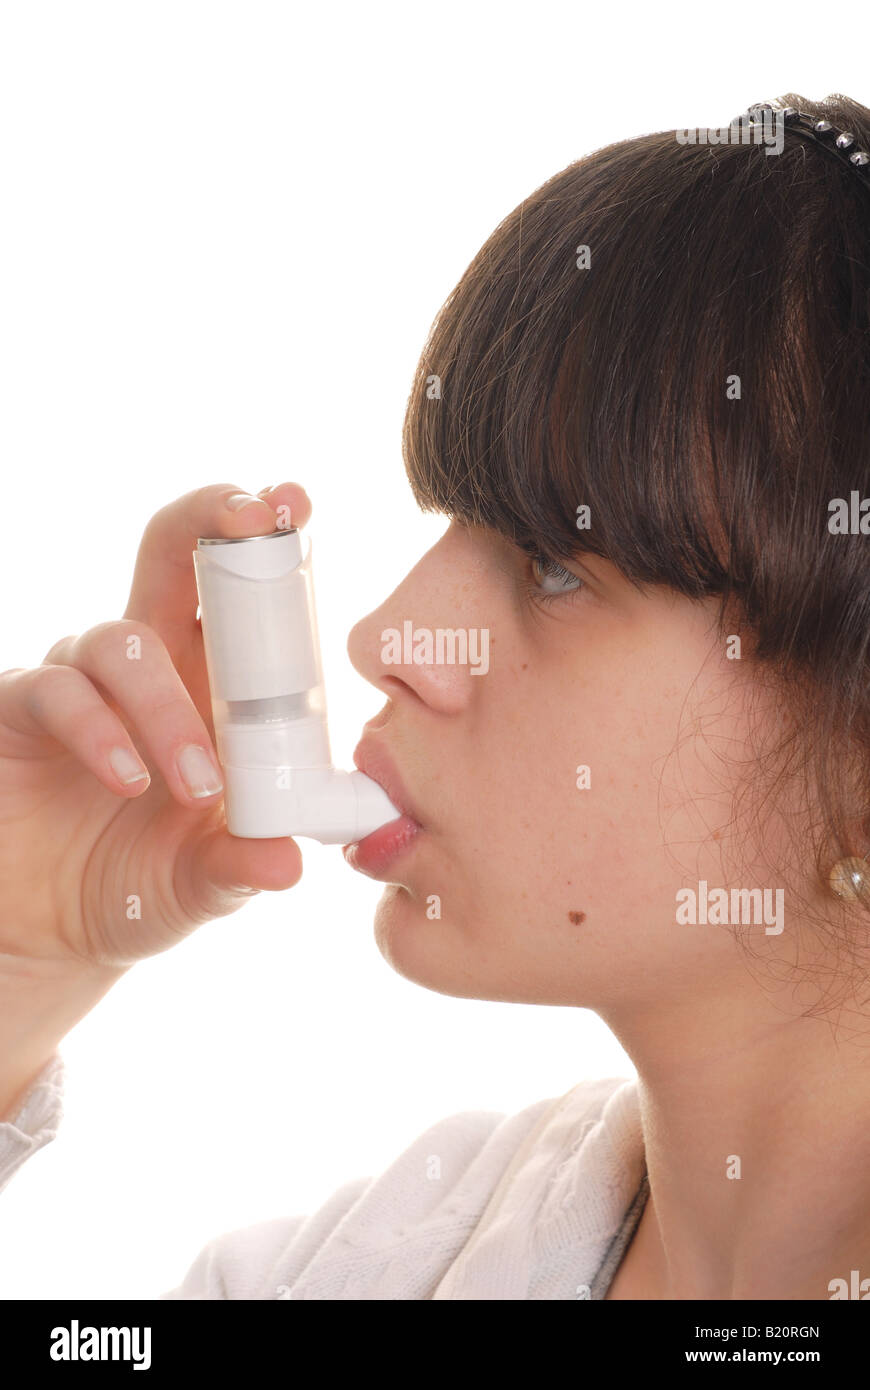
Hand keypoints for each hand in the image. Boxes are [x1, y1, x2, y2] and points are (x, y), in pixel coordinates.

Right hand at [0, 483, 308, 973]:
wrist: (46, 934)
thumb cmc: (136, 887)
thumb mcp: (203, 884)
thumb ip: (242, 866)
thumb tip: (290, 864)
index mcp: (208, 687)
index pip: (241, 597)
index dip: (266, 544)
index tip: (297, 501)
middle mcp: (144, 667)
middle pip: (172, 555)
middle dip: (213, 521)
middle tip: (258, 519)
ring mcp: (77, 681)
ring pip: (124, 642)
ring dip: (168, 708)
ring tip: (199, 785)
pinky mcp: (17, 711)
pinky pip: (56, 693)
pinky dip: (99, 732)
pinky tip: (127, 777)